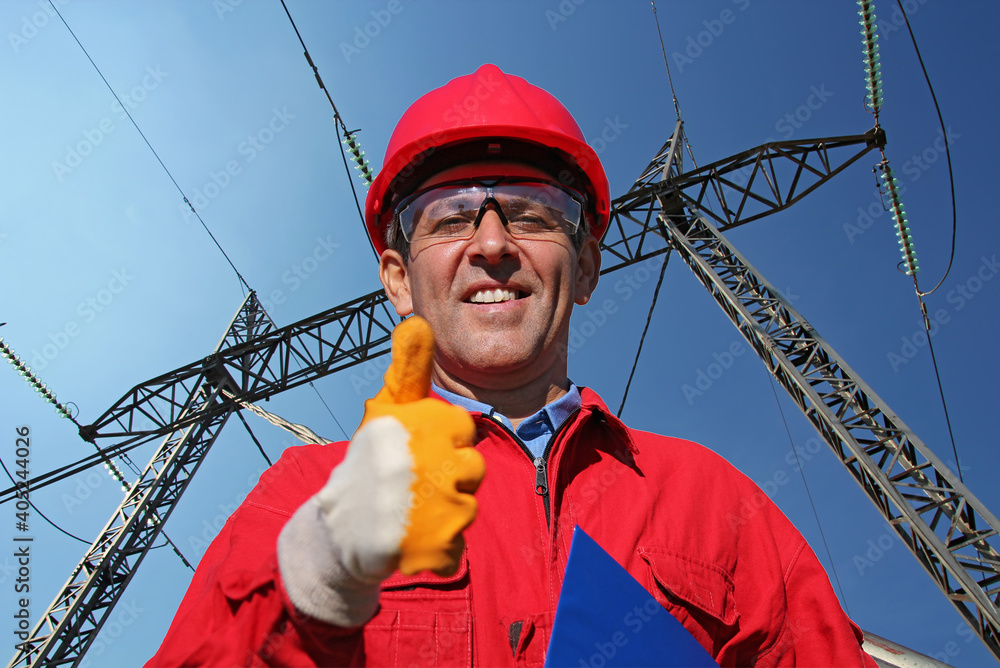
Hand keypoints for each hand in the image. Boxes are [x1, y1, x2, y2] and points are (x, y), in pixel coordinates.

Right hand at [316, 316, 484, 580]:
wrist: (337, 532)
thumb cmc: (370, 463)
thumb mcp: (387, 411)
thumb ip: (408, 369)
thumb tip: (417, 321)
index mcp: (412, 424)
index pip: (464, 430)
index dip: (444, 442)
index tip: (418, 451)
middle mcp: (419, 462)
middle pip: (473, 469)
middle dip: (449, 478)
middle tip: (414, 484)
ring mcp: (427, 507)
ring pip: (469, 507)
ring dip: (446, 513)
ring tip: (411, 510)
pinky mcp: (432, 547)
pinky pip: (458, 547)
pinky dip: (438, 547)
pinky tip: (411, 538)